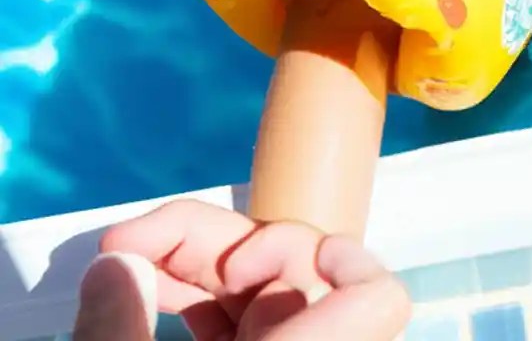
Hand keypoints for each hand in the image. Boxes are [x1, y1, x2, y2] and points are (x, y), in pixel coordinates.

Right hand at [71, 200, 410, 340]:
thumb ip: (122, 325)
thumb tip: (115, 266)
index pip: (379, 296)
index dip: (343, 258)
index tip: (267, 251)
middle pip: (293, 268)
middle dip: (212, 243)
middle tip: (132, 244)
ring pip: (260, 291)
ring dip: (193, 265)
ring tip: (124, 262)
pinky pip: (242, 321)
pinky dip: (198, 301)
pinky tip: (143, 292)